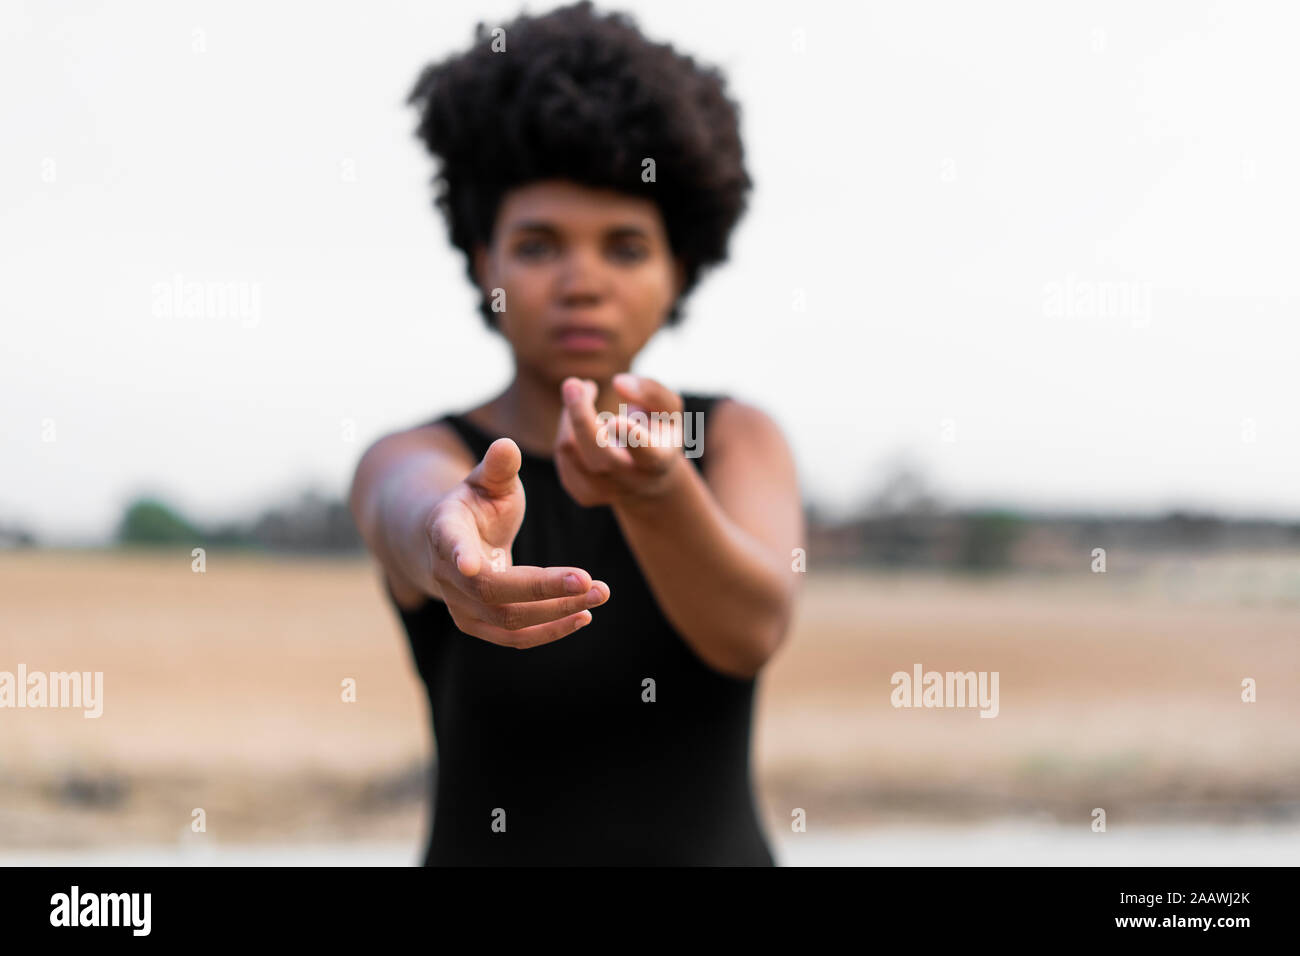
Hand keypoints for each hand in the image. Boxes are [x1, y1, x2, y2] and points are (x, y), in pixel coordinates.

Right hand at [426, 437, 609, 647]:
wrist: (453, 544)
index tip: (471, 566)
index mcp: (444, 530)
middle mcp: (447, 574)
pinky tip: (583, 615)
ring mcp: (460, 605)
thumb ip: (498, 466)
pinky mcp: (478, 626)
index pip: (449, 544)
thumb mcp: (487, 480)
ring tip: (599, 595)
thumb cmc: (477, 504)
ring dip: (557, 612)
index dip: (459, 555)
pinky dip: (550, 630)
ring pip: (508, 619)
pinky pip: (514, 638)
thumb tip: (507, 445)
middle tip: (589, 581)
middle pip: (492, 590)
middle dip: (544, 588)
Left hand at [553, 373, 688, 507]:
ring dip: (571, 413)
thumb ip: (652, 391)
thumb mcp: (669, 411)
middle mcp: (630, 481)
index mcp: (656, 461)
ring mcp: (604, 490)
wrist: (648, 482)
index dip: (631, 437)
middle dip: (580, 416)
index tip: (616, 421)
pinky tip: (582, 421)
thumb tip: (618, 382)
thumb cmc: (659, 435)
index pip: (645, 452)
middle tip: (573, 383)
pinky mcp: (582, 493)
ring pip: (571, 448)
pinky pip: (563, 452)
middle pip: (597, 452)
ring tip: (586, 391)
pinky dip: (567, 427)